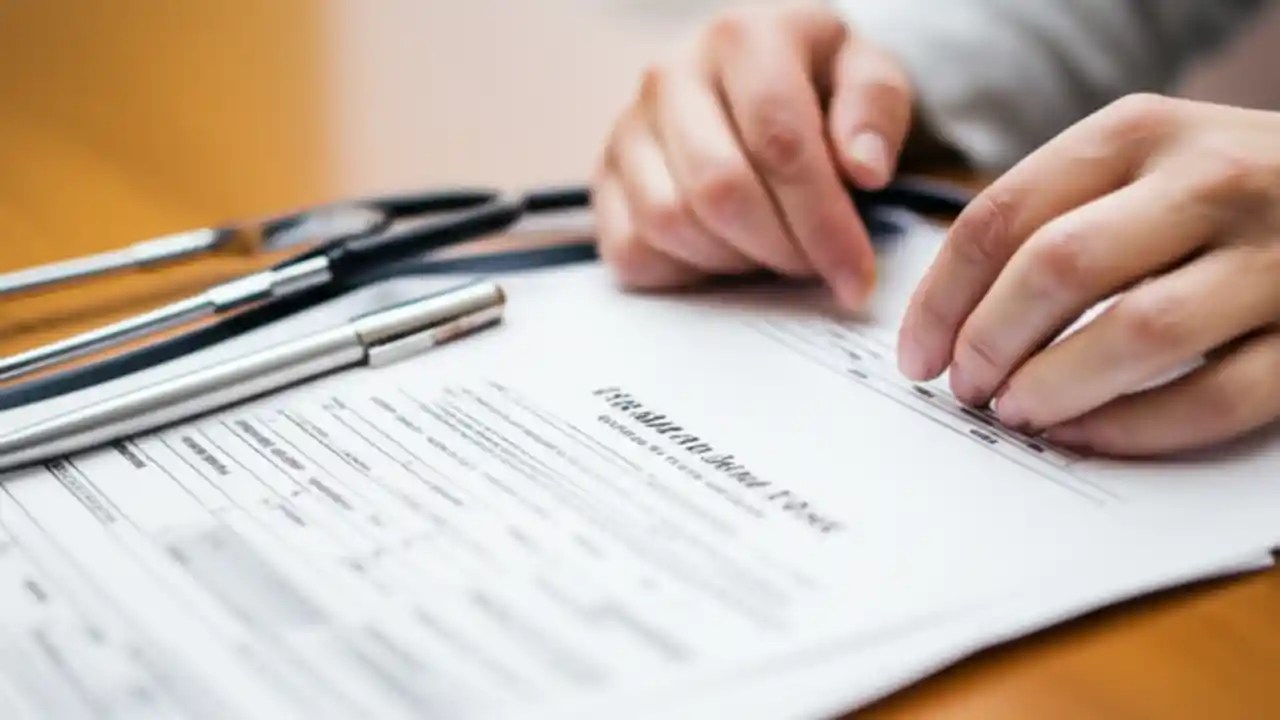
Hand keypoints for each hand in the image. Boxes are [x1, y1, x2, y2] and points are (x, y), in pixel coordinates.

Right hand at [591, 4, 914, 308]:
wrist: (753, 80)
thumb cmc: (815, 83)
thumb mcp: (866, 76)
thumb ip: (876, 111)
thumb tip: (863, 170)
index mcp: (742, 37)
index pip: (780, 143)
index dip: (823, 222)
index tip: (856, 277)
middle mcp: (671, 74)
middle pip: (719, 189)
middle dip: (780, 248)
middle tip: (816, 267)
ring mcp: (627, 128)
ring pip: (670, 223)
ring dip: (732, 261)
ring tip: (772, 251)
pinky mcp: (603, 177)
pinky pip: (630, 249)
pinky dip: (683, 272)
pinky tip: (725, 254)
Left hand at [898, 94, 1279, 455]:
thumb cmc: (1221, 191)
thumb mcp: (1140, 163)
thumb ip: (1056, 215)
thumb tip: (950, 315)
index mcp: (1141, 132)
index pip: (1003, 213)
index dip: (942, 295)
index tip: (917, 352)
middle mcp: (1209, 181)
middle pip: (1060, 267)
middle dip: (989, 339)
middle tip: (964, 386)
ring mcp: (1273, 256)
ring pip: (1139, 332)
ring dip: (1055, 386)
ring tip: (1015, 410)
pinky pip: (1216, 396)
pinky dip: (1135, 427)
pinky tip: (1086, 434)